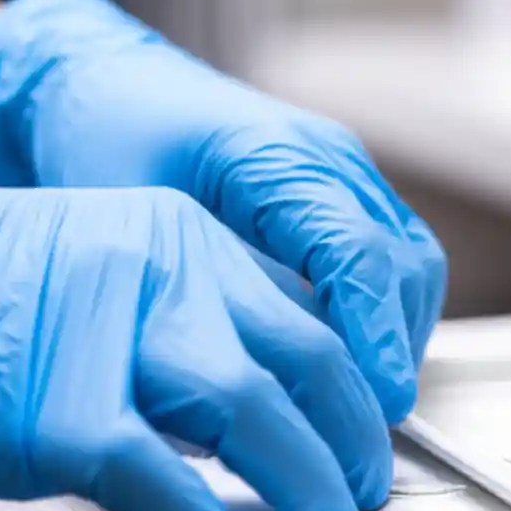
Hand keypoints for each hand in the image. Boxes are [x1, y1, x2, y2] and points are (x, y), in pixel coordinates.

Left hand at [0, 0, 445, 422]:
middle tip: (364, 423)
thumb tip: (252, 380)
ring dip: (398, 333)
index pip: (355, 252)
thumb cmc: (104, 143)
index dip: (376, 334)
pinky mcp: (342, 189)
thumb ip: (201, 289)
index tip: (383, 400)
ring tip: (359, 399)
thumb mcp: (135, 220)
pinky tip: (349, 356)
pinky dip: (385, 312)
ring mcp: (342, 169)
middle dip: (397, 347)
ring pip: (412, 262)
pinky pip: (394, 255)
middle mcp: (327, 156)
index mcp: (274, 154)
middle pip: (402, 262)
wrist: (98, 87)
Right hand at [0, 183, 391, 510]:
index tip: (363, 428)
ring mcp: (112, 336)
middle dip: (350, 435)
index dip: (345, 382)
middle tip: (367, 487)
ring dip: (308, 479)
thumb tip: (240, 400)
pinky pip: (161, 477)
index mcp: (176, 236)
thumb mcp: (96, 266)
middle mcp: (160, 271)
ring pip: (252, 410)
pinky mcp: (60, 410)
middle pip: (299, 358)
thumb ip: (177, 316)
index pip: (297, 312)